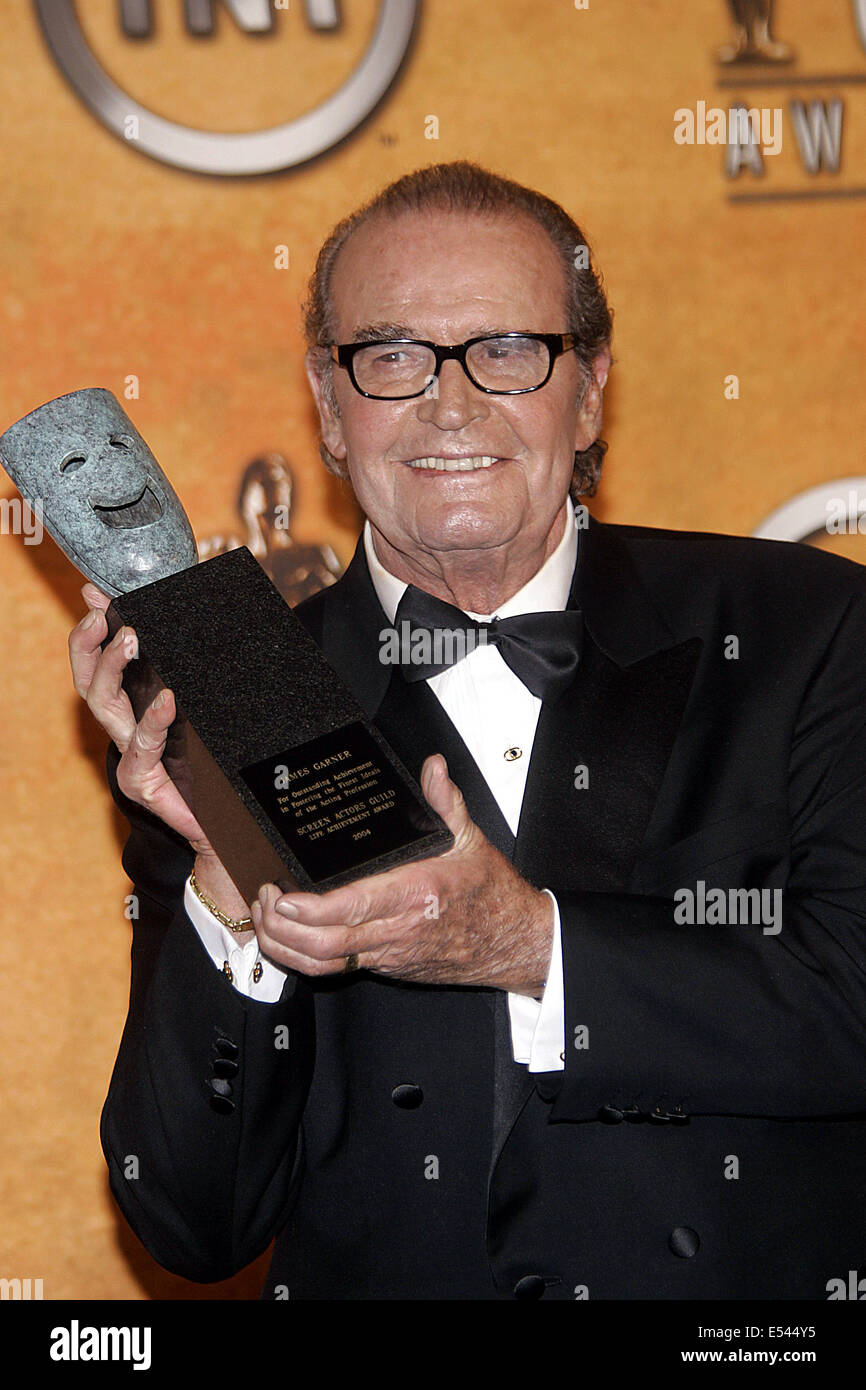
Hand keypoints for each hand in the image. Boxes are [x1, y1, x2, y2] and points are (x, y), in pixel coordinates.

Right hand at [68, 583, 247, 918]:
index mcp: (138, 709)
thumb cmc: (227, 767)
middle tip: (106, 615)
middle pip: (89, 681)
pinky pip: (142, 747)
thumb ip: (201, 673)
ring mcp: (131, 758)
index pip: (102, 662)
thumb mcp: (214, 710)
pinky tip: (169, 699)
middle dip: (89, 643)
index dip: (94, 628)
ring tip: (130, 639)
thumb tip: (199, 619)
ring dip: (111, 670)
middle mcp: (126, 732)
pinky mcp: (144, 785)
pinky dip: (153, 721)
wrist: (236, 828)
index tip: (96, 593)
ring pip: (102, 707)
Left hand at [251, 754, 554, 995]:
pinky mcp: (384, 966)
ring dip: (284, 945)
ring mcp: (388, 953)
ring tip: (267, 914)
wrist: (513, 942)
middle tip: (265, 896)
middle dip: (282, 926)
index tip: (284, 894)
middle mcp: (397, 930)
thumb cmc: (489, 891)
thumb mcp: (470, 839)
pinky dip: (302, 957)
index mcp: (415, 894)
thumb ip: (445, 801)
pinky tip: (286, 935)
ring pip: (322, 964)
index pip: (352, 908)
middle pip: (325, 944)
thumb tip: (432, 766)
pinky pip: (334, 969)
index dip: (310, 907)